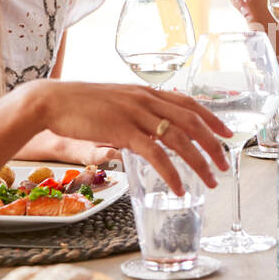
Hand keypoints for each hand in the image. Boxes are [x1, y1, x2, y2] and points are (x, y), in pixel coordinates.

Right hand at [23, 81, 230, 193]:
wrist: (51, 101)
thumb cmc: (79, 105)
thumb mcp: (115, 103)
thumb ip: (135, 115)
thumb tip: (149, 131)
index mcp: (145, 92)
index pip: (189, 102)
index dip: (211, 117)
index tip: (227, 131)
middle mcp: (146, 99)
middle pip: (191, 120)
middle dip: (213, 143)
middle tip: (224, 163)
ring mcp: (135, 114)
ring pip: (179, 138)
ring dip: (199, 162)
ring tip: (210, 180)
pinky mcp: (122, 130)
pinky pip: (156, 154)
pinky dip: (171, 173)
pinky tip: (179, 187)